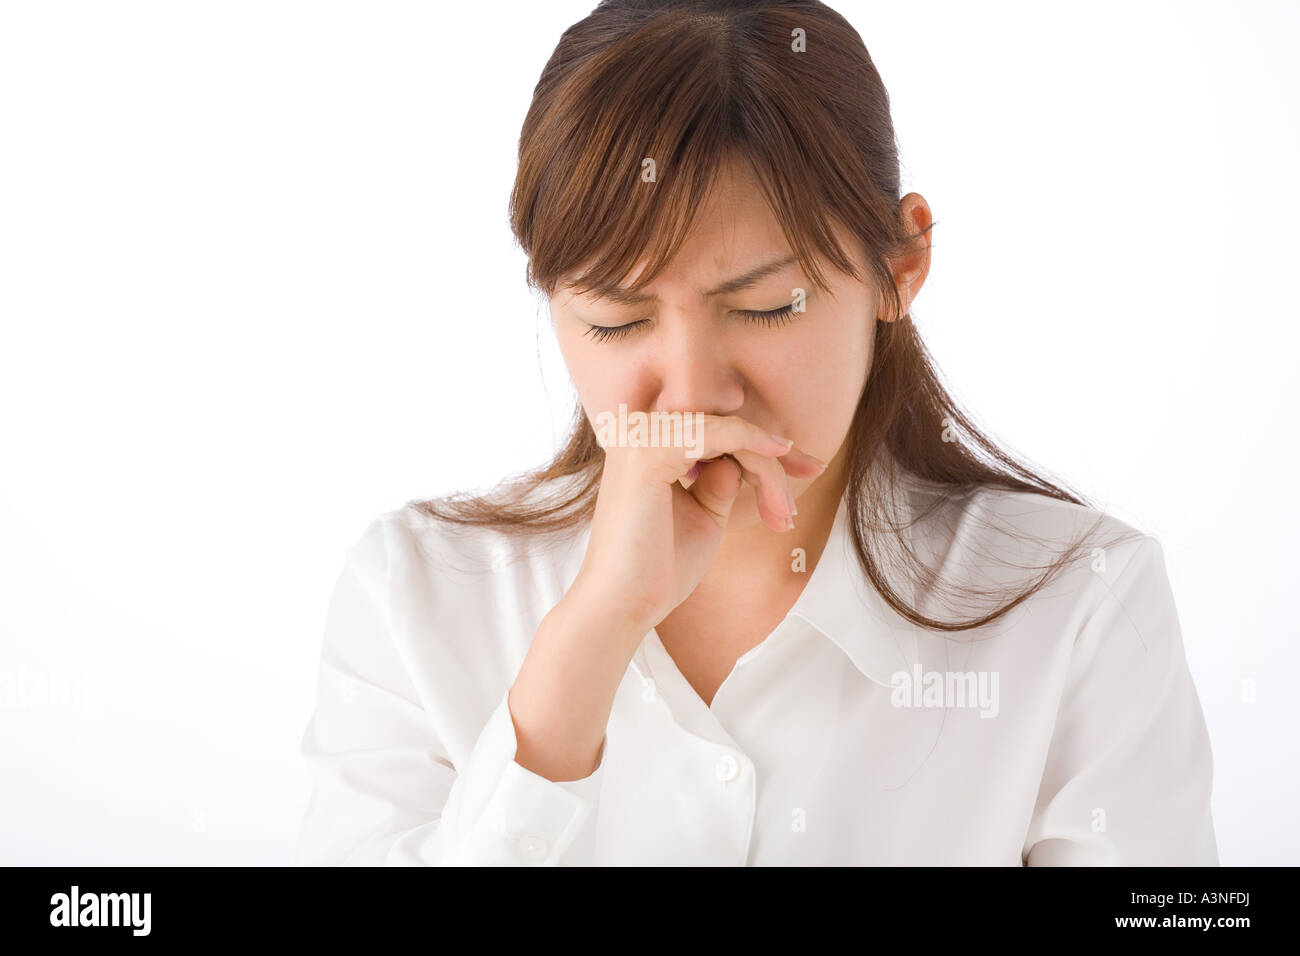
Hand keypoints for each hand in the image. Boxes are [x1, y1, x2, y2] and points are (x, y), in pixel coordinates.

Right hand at [571, 413, 826, 630]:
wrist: (623, 606)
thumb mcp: (703, 515)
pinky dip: (753, 446)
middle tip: (808, 482)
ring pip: (728, 431)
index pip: (714, 431)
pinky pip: (718, 434)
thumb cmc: (658, 569)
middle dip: (773, 455)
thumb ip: (721, 480)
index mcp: (645, 446)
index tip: (807, 466)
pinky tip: (780, 460)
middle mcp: (636, 432)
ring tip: (783, 513)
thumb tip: (744, 459)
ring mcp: (640, 438)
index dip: (762, 446)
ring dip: (767, 468)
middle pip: (723, 426)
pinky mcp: (649, 452)